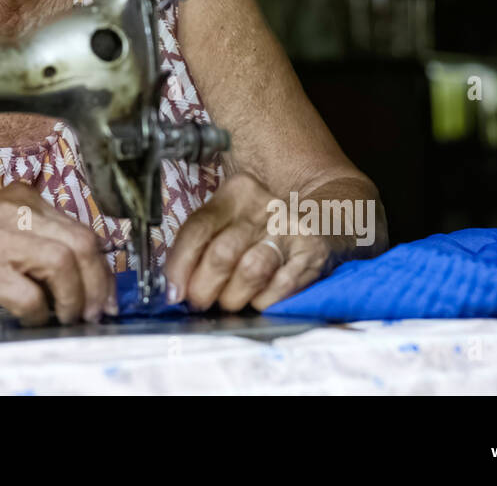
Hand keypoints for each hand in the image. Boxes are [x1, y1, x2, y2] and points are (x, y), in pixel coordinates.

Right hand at [0, 183, 117, 325]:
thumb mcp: (5, 236)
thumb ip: (43, 245)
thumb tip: (91, 281)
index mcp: (23, 198)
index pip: (82, 229)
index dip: (102, 268)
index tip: (106, 296)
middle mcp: (12, 210)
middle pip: (81, 242)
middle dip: (96, 284)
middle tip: (93, 312)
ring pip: (62, 262)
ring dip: (72, 298)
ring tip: (66, 316)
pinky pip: (29, 294)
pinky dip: (38, 313)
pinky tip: (31, 319)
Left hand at [163, 172, 335, 312]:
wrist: (324, 216)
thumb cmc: (263, 226)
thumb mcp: (231, 219)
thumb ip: (202, 244)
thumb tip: (173, 284)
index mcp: (236, 193)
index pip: (198, 227)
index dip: (180, 263)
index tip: (172, 290)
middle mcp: (263, 206)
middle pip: (222, 253)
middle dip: (204, 287)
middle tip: (200, 301)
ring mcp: (290, 228)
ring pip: (251, 271)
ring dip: (233, 297)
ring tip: (229, 302)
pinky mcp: (312, 252)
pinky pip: (281, 287)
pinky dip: (263, 301)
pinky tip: (257, 300)